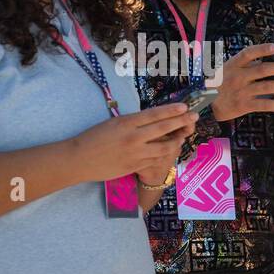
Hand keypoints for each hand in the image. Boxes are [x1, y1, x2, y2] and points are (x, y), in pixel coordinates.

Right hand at [72, 104, 195, 182]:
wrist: (80, 159)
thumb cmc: (93, 138)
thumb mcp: (113, 123)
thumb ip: (133, 122)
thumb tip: (152, 119)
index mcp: (127, 122)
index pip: (154, 114)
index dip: (172, 110)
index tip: (185, 106)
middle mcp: (134, 137)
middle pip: (164, 128)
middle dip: (181, 122)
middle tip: (193, 117)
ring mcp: (135, 153)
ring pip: (164, 147)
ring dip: (176, 141)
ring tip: (183, 136)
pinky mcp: (134, 166)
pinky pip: (155, 160)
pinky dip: (164, 155)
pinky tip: (169, 151)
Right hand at [209, 43, 273, 121]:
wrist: (206, 102)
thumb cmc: (221, 82)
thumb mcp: (228, 68)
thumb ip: (244, 62)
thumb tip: (264, 54)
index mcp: (234, 64)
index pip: (249, 53)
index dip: (263, 49)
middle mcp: (238, 76)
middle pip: (262, 70)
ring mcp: (241, 91)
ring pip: (265, 87)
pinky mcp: (243, 105)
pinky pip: (261, 104)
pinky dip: (272, 103)